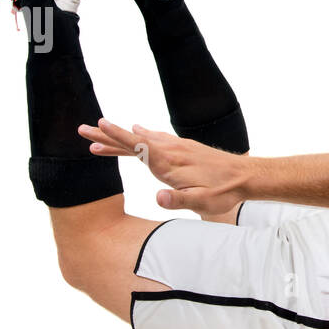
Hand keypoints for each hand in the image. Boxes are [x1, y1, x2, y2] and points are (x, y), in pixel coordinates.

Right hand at [78, 119, 250, 216]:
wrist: (246, 176)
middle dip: (107, 135)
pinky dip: (142, 135)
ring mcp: (178, 147)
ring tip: (100, 132)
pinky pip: (157, 138)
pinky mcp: (185, 147)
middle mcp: (171, 151)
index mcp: (169, 164)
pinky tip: (138, 130)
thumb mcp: (202, 202)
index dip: (117, 136)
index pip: (137, 146)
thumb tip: (157, 199)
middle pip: (133, 140)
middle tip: (82, 129)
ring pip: (142, 138)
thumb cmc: (223, 192)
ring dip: (121, 136)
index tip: (98, 125)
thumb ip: (179, 200)